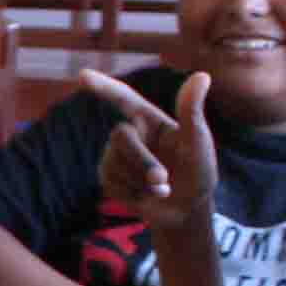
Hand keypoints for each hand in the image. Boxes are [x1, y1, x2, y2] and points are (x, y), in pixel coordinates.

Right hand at [81, 68, 218, 226]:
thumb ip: (192, 110)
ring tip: (163, 190)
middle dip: (141, 160)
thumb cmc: (198, 171)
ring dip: (141, 181)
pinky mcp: (109, 178)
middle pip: (120, 137)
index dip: (103, 87)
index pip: (123, 98)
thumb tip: (202, 75)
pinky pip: (111, 182)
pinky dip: (133, 194)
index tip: (83, 76)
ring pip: (114, 163)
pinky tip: (147, 197)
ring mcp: (116, 156)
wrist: (186, 210)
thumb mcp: (198, 142)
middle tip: (162, 179)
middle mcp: (130, 134)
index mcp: (149, 119)